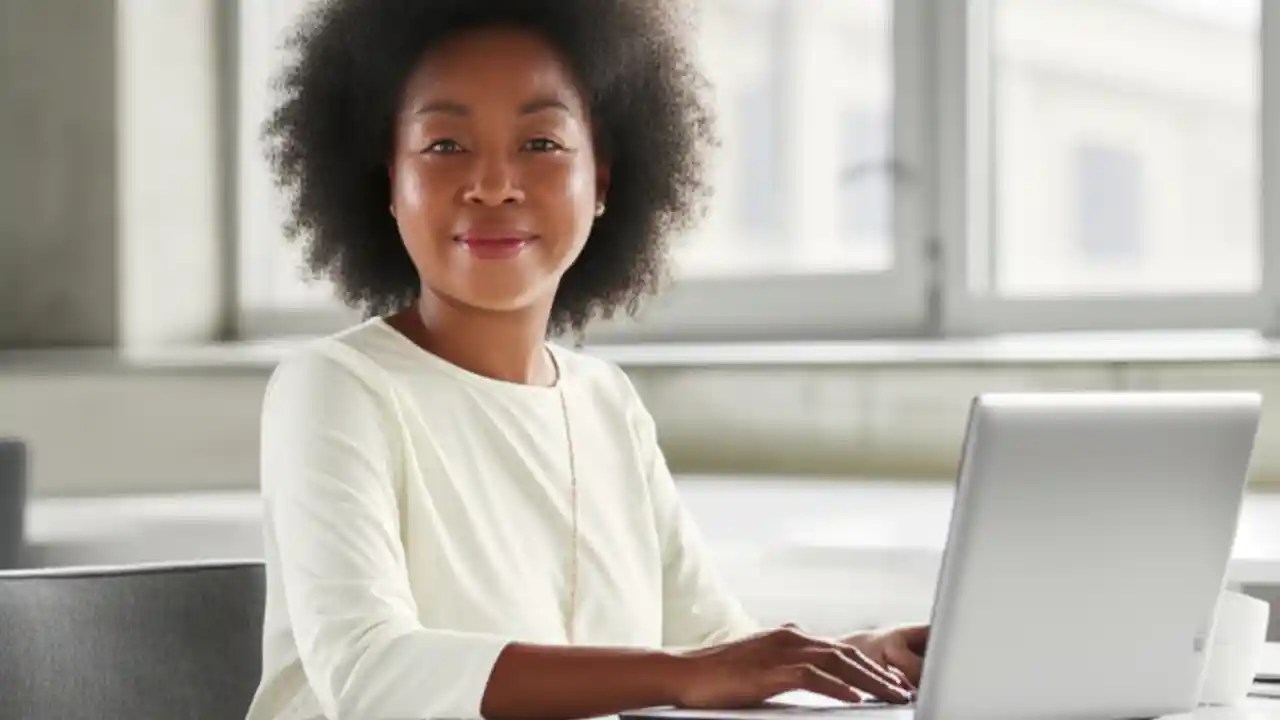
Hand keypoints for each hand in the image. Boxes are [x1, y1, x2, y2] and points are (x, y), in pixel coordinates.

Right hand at [671, 624, 914, 708]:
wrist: (683, 673)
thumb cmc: (717, 675)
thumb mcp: (760, 667)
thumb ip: (788, 669)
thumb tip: (813, 680)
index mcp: (789, 637)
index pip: (839, 650)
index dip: (869, 665)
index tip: (891, 681)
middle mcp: (789, 638)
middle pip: (845, 654)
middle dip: (878, 673)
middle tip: (903, 690)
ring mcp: (780, 652)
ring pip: (836, 662)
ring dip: (868, 680)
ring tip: (890, 695)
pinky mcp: (769, 670)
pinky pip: (811, 677)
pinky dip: (837, 686)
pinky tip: (855, 698)